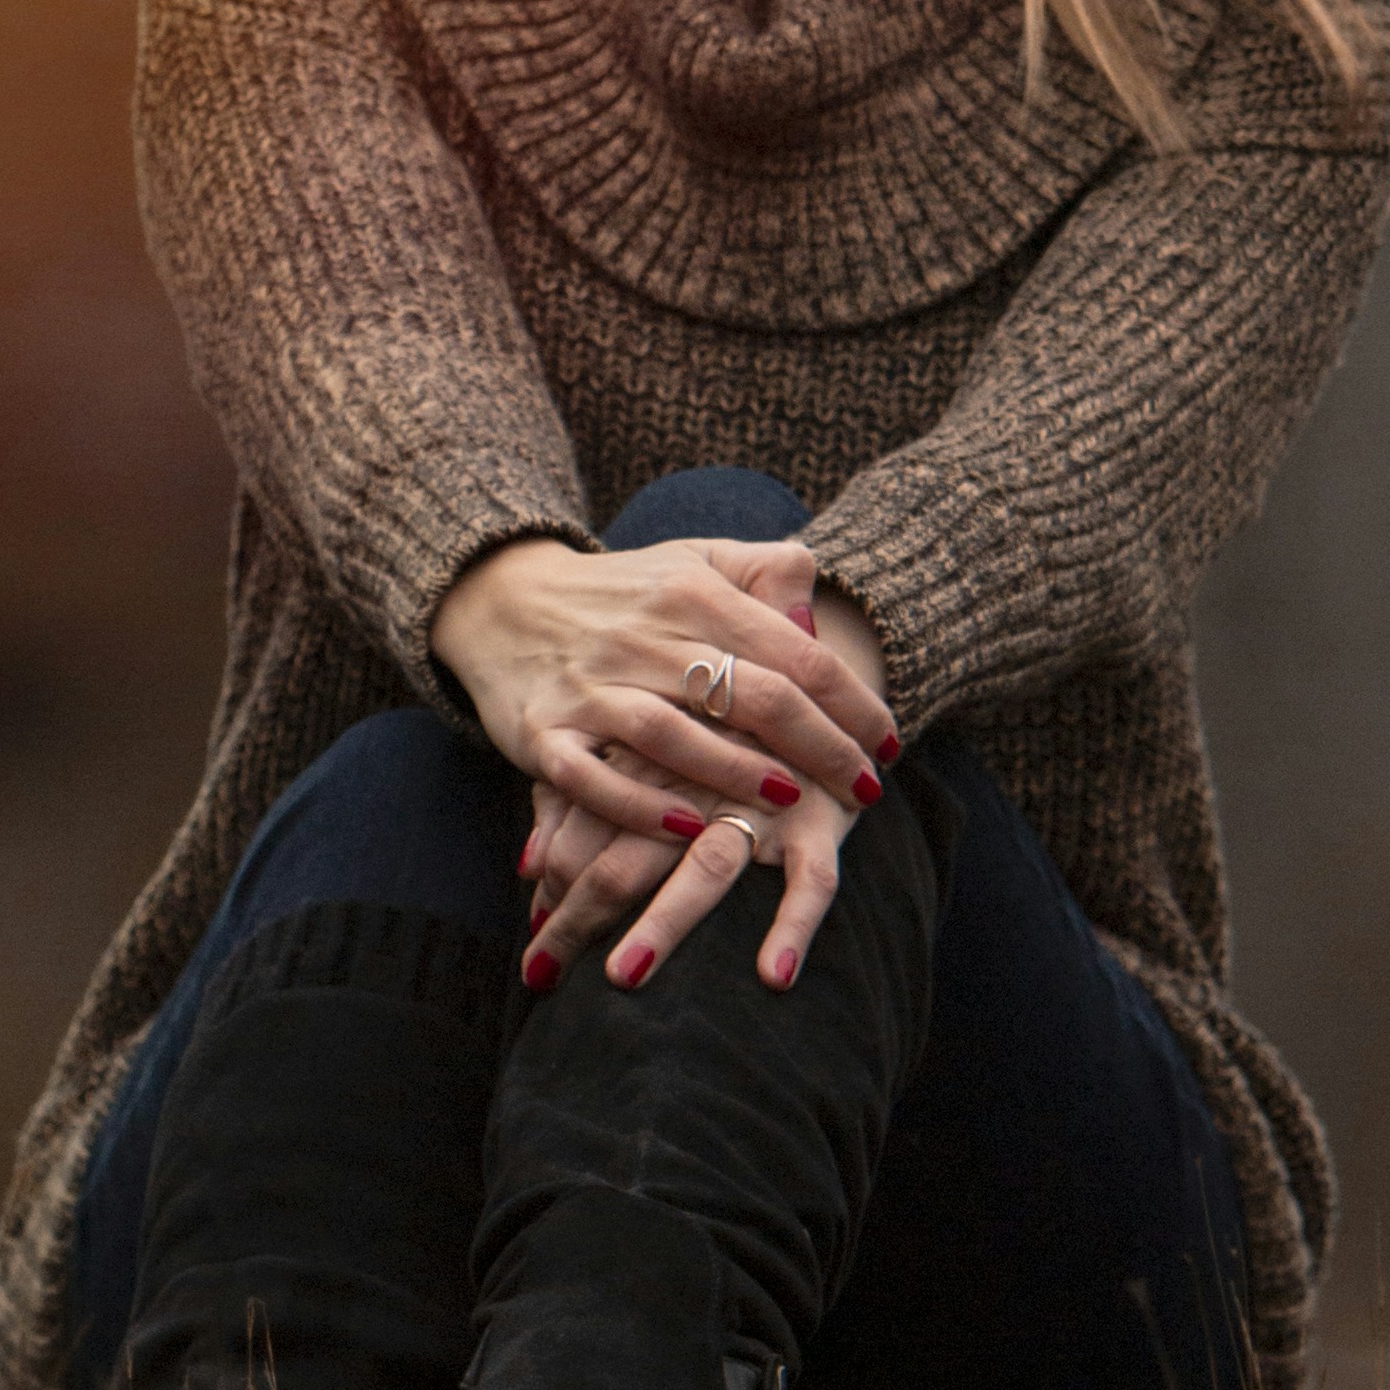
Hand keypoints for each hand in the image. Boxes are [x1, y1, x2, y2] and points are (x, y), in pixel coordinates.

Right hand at [434, 528, 892, 904]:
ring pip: (672, 734)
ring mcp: (590, 687)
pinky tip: (687, 830)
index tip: (889, 746)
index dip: (851, 701)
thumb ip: (763, 572)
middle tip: (865, 790)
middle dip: (818, 746)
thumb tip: (819, 614)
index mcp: (691, 592)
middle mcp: (642, 636)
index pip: (793, 650)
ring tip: (790, 804)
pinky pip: (591, 778)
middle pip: (748, 693)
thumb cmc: (622, 593)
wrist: (500, 599)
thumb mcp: (693, 559)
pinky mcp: (542, 733)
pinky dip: (638, 808)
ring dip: (736, 773)